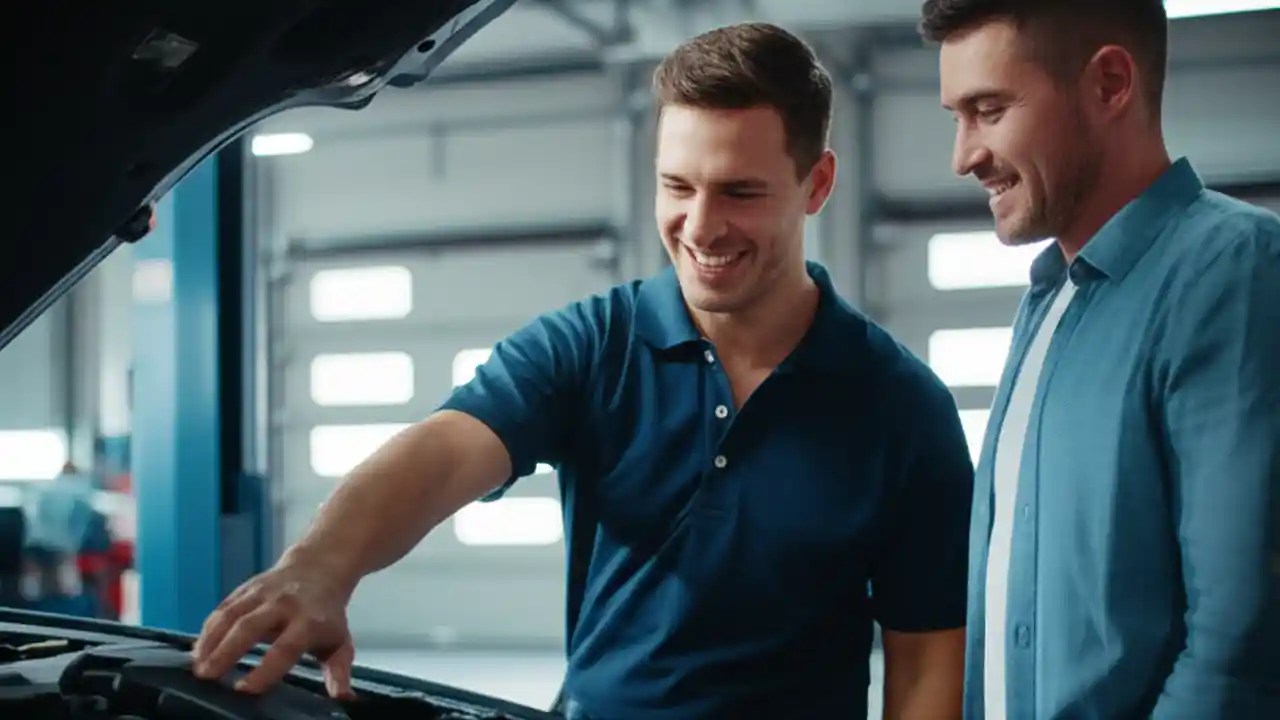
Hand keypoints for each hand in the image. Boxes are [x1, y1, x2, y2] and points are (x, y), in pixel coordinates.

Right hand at [191, 559, 357, 698]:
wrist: (319, 568)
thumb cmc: (327, 615)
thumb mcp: (340, 642)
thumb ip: (339, 671)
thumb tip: (342, 697)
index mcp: (309, 621)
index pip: (285, 647)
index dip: (265, 668)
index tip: (244, 689)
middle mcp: (283, 604)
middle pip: (250, 626)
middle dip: (227, 651)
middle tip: (207, 676)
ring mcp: (262, 593)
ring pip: (231, 614)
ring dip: (210, 639)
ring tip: (197, 665)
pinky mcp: (246, 588)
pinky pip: (224, 606)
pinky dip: (208, 627)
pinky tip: (198, 648)